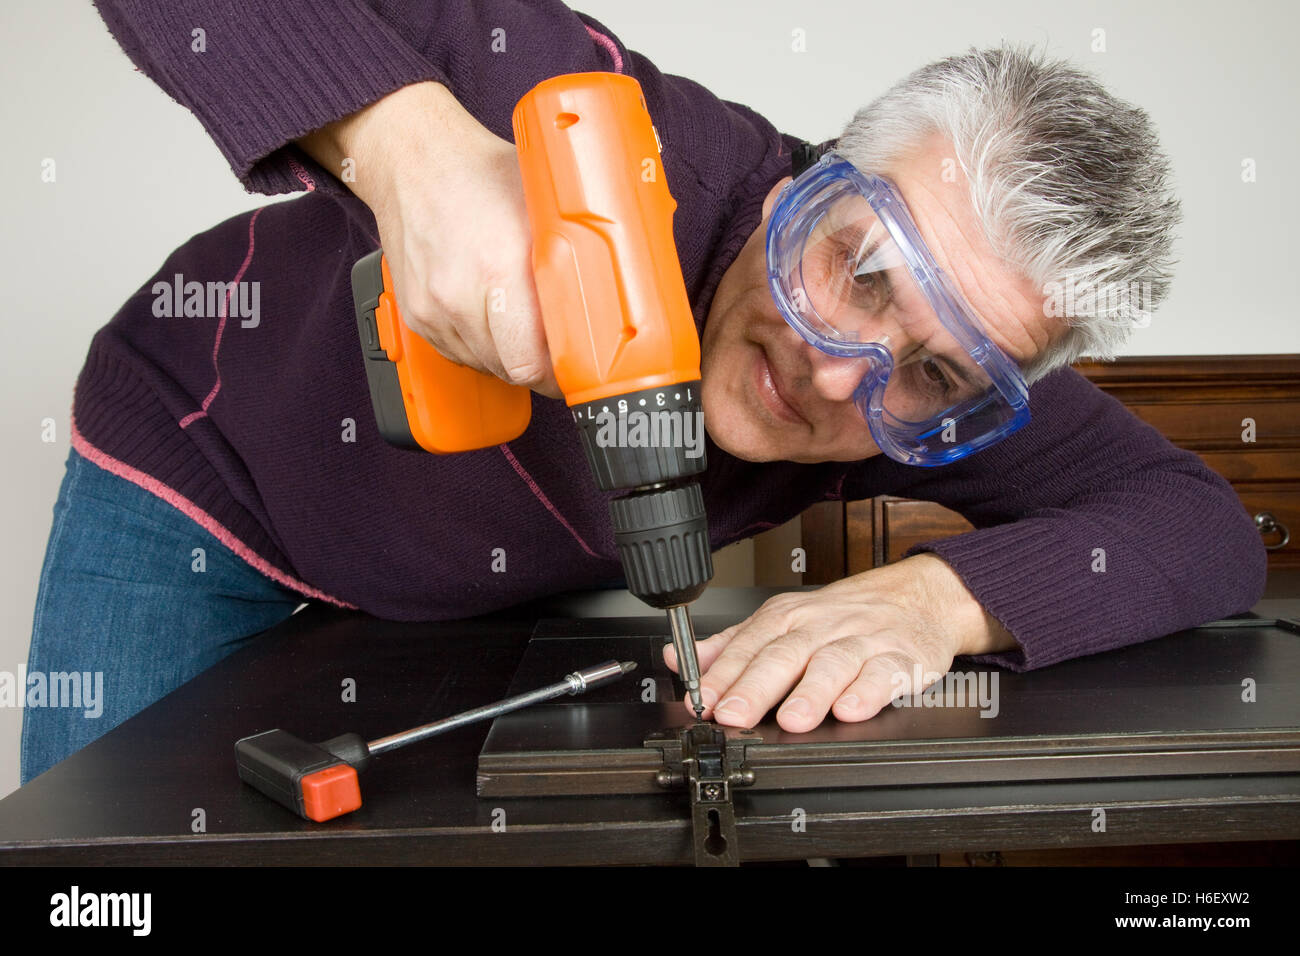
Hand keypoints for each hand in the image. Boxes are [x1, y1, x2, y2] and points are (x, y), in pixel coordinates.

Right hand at [298, 82, 559, 397]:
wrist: (412, 162)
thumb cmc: (481, 175)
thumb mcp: (540, 204)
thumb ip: (571, 252)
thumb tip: (611, 290)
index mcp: (498, 269)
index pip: (530, 361)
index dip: (559, 373)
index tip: (576, 369)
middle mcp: (459, 297)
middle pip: (511, 369)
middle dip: (541, 367)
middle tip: (561, 351)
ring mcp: (433, 310)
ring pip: (485, 366)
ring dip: (510, 358)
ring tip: (526, 328)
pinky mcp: (416, 316)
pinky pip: (459, 354)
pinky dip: (482, 348)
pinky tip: (495, 320)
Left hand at [664, 553, 1017, 731]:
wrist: (917, 596)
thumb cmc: (843, 617)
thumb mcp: (783, 620)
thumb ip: (730, 644)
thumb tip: (680, 658)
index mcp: (788, 617)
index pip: (749, 644)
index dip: (723, 674)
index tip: (701, 700)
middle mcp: (822, 626)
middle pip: (785, 654)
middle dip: (756, 685)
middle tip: (734, 714)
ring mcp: (863, 641)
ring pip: (833, 663)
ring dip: (812, 692)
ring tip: (792, 719)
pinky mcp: (902, 658)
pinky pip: (886, 674)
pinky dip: (869, 692)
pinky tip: (853, 709)